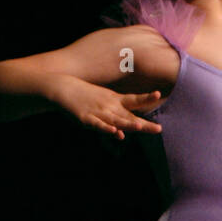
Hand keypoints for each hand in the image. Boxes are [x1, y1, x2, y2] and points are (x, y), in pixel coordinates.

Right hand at [49, 73, 165, 138]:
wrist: (62, 87)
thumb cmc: (85, 96)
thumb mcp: (104, 101)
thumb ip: (115, 117)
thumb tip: (123, 133)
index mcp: (115, 101)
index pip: (134, 100)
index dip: (146, 98)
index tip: (158, 93)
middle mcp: (110, 106)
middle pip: (129, 117)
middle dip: (143, 124)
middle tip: (159, 129)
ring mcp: (98, 112)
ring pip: (115, 120)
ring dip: (127, 124)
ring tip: (140, 127)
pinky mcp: (85, 118)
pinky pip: (98, 125)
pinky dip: (106, 128)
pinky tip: (114, 132)